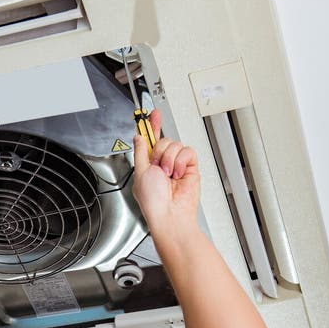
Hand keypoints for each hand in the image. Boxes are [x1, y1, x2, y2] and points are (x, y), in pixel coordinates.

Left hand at [132, 109, 199, 233]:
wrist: (170, 214)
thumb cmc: (153, 201)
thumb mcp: (140, 172)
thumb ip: (140, 152)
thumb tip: (138, 136)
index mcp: (148, 165)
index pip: (150, 140)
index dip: (151, 127)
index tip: (152, 114)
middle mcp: (162, 164)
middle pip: (163, 140)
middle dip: (159, 152)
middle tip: (158, 168)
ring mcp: (176, 165)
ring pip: (175, 144)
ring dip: (169, 159)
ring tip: (168, 175)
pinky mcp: (190, 167)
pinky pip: (187, 151)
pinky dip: (181, 161)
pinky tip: (178, 174)